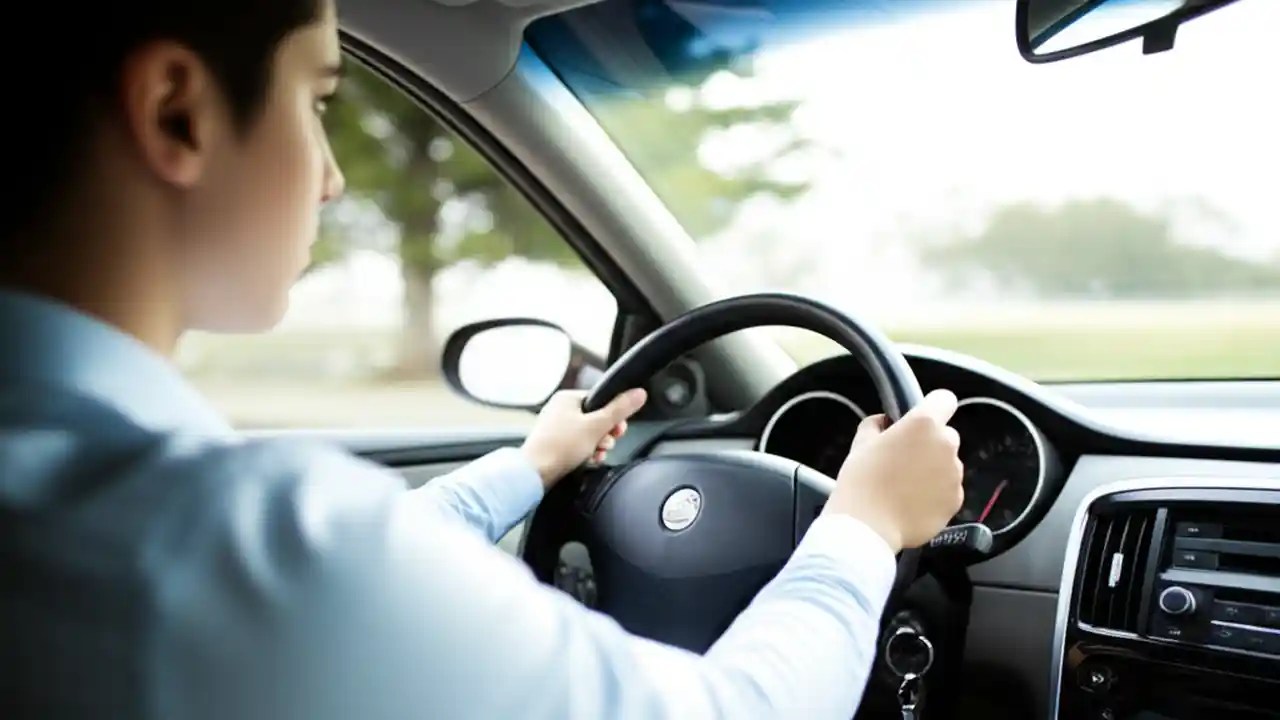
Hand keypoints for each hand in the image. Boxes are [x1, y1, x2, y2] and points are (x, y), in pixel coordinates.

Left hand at [521, 388, 647, 488]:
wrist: (534, 473)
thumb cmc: (561, 446)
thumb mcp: (597, 425)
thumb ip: (620, 409)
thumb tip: (639, 393)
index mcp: (567, 398)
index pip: (600, 400)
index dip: (614, 415)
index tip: (620, 428)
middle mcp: (560, 410)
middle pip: (596, 418)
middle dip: (606, 434)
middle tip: (607, 443)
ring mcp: (556, 428)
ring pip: (588, 434)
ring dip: (598, 445)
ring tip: (597, 454)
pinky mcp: (554, 445)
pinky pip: (578, 445)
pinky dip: (587, 453)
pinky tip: (589, 461)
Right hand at [822, 389, 963, 552]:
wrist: (867, 526)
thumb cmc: (861, 480)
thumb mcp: (861, 442)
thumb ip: (877, 424)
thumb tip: (885, 423)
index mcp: (923, 424)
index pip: (944, 399)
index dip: (933, 407)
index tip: (920, 420)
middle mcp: (946, 445)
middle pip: (946, 435)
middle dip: (930, 443)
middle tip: (904, 459)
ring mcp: (954, 475)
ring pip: (948, 464)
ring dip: (933, 470)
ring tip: (905, 486)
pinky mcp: (956, 500)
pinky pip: (949, 489)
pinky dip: (936, 494)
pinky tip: (912, 503)